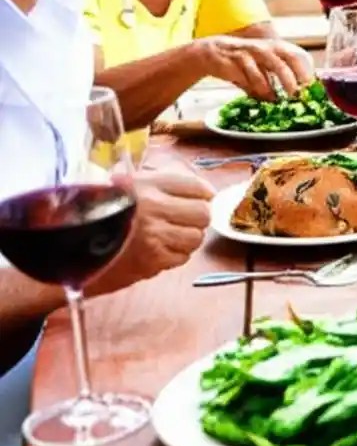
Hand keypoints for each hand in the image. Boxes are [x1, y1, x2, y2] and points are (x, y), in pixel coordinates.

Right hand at [87, 166, 213, 296]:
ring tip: (170, 236)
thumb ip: (152, 184)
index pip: (195, 185)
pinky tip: (159, 251)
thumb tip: (193, 189)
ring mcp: (154, 235)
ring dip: (187, 238)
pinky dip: (175, 256)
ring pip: (196, 237)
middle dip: (198, 218)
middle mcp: (153, 207)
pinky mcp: (152, 260)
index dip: (202, 193)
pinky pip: (181, 258)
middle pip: (202, 213)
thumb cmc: (90, 217)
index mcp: (144, 184)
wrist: (64, 251)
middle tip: (186, 220)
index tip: (202, 197)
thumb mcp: (118, 188)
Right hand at [196, 36, 313, 100]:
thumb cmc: (244, 62)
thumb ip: (278, 80)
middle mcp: (268, 47)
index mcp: (277, 48)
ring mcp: (253, 51)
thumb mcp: (263, 67)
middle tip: (299, 95)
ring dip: (277, 85)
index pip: (299, 55)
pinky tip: (260, 97)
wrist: (213, 53)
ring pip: (272, 66)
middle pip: (290, 57)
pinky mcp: (237, 59)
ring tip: (278, 101)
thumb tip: (296, 99)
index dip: (307, 71)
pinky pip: (251, 74)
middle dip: (297, 76)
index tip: (311, 89)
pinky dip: (257, 88)